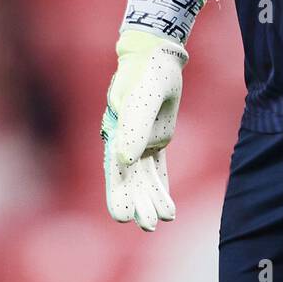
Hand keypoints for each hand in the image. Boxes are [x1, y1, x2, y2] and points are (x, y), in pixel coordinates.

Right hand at [101, 28, 187, 229]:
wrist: (158, 55)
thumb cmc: (148, 73)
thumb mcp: (144, 97)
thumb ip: (135, 127)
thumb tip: (124, 160)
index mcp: (115, 132)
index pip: (115, 169)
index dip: (118, 193)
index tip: (123, 217)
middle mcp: (124, 140)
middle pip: (129, 178)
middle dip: (137, 202)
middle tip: (146, 226)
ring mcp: (140, 140)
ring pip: (144, 177)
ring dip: (151, 198)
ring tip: (162, 220)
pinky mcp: (156, 138)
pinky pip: (157, 168)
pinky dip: (161, 187)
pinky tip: (167, 208)